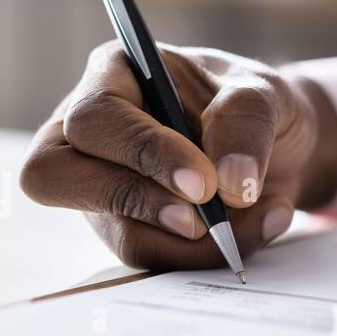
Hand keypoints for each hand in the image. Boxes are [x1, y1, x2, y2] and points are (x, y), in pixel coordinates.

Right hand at [20, 41, 336, 269]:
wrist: (280, 149)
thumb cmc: (255, 107)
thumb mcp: (264, 94)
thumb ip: (246, 123)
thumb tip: (230, 185)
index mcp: (113, 76)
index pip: (95, 118)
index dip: (143, 153)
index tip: (203, 182)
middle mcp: (92, 134)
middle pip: (56, 177)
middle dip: (137, 202)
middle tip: (204, 219)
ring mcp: (103, 188)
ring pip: (120, 233)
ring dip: (195, 242)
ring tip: (263, 216)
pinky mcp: (130, 230)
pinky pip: (154, 259)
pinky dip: (208, 255)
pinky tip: (257, 228)